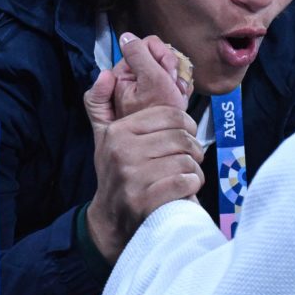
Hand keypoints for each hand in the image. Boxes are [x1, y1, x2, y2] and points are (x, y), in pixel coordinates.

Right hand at [85, 106, 204, 262]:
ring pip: (186, 160)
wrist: (110, 220)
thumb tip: (104, 74)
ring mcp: (133, 176)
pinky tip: (185, 188)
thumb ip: (100, 104)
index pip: (171, 114)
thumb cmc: (115, 174)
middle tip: (190, 159)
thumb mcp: (103, 138)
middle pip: (182, 138)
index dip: (188, 125)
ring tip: (187, 174)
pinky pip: (184, 182)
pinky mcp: (144, 200)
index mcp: (119, 131)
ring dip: (194, 170)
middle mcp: (123, 151)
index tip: (187, 136)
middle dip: (193, 150)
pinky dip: (192, 185)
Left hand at [111, 32, 191, 118]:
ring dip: (177, 79)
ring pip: (166, 69)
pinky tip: (180, 98)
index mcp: (123, 73)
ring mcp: (143, 90)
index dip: (162, 55)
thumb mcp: (150, 80)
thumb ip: (137, 55)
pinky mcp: (154, 99)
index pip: (147, 45)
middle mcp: (130, 80)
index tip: (168, 73)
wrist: (167, 145)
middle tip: (174, 86)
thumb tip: (126, 37)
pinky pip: (170, 82)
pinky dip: (178, 88)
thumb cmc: (158, 114)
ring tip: (178, 95)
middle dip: (171, 69)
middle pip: (158, 56)